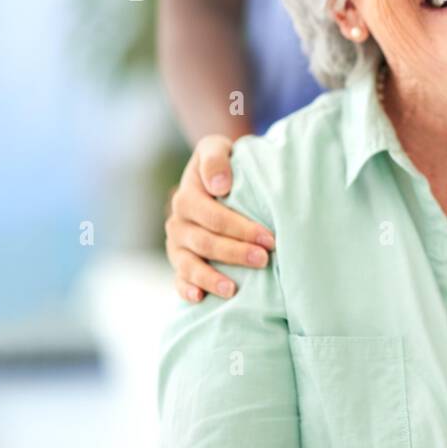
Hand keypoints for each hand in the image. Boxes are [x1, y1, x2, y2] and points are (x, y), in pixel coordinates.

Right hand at [164, 134, 275, 302]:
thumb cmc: (225, 163)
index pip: (211, 215)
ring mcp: (177, 243)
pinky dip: (186, 289)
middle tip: (264, 260)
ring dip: (211, 278)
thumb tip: (219, 186)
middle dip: (235, 253)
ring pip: (189, 264)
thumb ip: (215, 159)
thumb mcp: (217, 148)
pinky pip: (178, 278)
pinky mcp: (179, 260)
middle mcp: (178, 221)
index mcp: (187, 195)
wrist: (215, 175)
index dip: (239, 228)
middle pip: (205, 242)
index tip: (269, 238)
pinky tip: (200, 299)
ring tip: (234, 290)